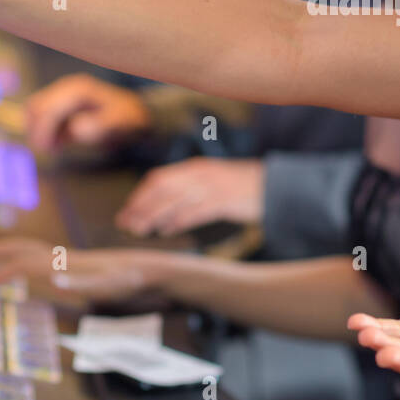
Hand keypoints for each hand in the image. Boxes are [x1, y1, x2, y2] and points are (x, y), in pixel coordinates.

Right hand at [0, 237, 167, 301]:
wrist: (144, 269)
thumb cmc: (127, 281)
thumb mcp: (106, 287)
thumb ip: (81, 285)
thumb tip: (53, 280)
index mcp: (62, 263)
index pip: (20, 267)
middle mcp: (59, 257)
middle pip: (19, 247)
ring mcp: (64, 258)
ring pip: (28, 249)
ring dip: (3, 249)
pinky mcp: (71, 263)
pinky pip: (39, 257)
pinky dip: (21, 258)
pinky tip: (17, 268)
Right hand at [24, 74, 150, 153]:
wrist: (134, 114)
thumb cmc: (127, 117)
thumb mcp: (118, 122)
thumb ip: (98, 126)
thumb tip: (75, 128)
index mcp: (77, 89)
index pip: (47, 107)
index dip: (43, 129)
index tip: (47, 149)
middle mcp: (66, 88)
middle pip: (36, 107)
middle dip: (38, 130)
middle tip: (49, 150)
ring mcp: (63, 96)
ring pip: (35, 112)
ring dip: (39, 131)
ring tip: (56, 148)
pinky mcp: (61, 106)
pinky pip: (42, 118)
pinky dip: (45, 131)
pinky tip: (59, 144)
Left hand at [115, 157, 264, 236]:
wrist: (274, 186)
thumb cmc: (241, 188)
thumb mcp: (213, 181)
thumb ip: (191, 189)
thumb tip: (165, 208)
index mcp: (196, 168)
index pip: (159, 178)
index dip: (140, 195)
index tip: (127, 211)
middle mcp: (201, 175)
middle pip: (162, 189)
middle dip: (141, 207)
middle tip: (126, 224)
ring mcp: (213, 187)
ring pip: (175, 200)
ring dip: (154, 216)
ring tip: (140, 230)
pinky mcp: (224, 201)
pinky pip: (195, 211)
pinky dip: (178, 221)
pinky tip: (167, 231)